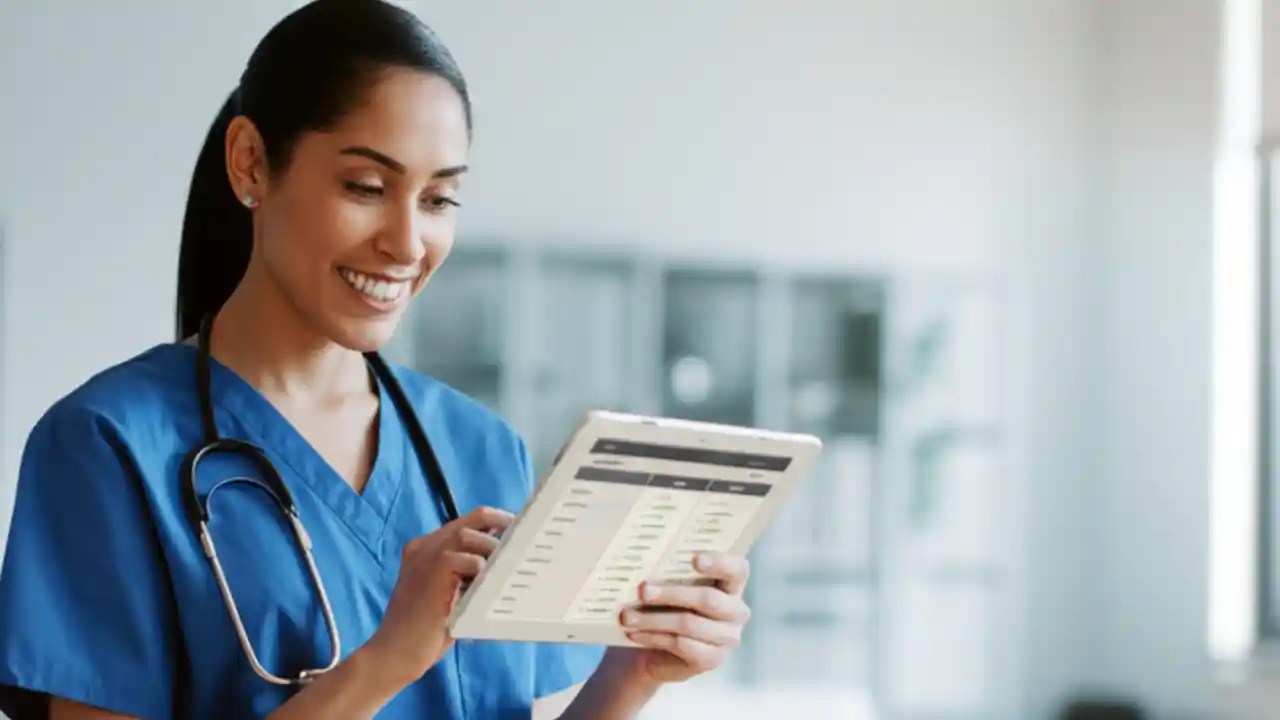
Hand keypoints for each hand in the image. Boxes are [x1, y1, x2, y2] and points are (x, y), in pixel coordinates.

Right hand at [364, 506, 513, 684]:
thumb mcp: (449, 594)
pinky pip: (469, 559)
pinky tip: (485, 588)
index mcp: (426, 548)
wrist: (396, 652)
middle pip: (473, 518)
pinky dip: (482, 571)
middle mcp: (425, 545)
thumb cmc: (425, 630)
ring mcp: (428, 555)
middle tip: (521, 541)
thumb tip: (502, 561)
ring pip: (469, 534)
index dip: (494, 523)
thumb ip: (466, 574)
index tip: (514, 533)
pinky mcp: (435, 569)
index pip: (466, 523)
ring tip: (501, 570)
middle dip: (502, 525)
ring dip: (491, 551)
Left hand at [610, 552, 751, 685]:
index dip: (719, 562)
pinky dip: (654, 637)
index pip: (737, 569)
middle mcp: (736, 610)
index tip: (694, 559)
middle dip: (672, 593)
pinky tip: (634, 633)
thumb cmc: (663, 606)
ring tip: (627, 616)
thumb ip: (669, 572)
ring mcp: (728, 637)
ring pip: (690, 623)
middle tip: (642, 590)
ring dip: (654, 619)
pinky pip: (682, 645)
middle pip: (709, 599)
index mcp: (731, 584)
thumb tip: (646, 559)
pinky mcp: (713, 659)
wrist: (653, 649)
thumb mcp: (668, 585)